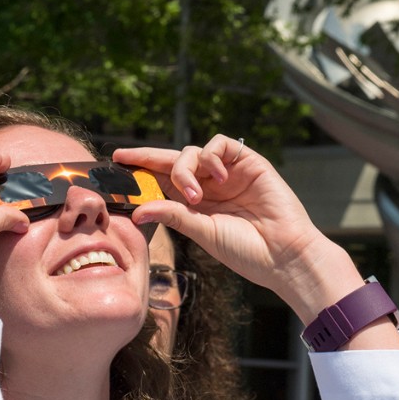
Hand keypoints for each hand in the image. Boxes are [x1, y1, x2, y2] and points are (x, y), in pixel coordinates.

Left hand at [116, 138, 359, 320]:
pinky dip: (211, 156)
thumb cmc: (246, 251)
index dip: (141, 171)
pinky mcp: (248, 162)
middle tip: (126, 160)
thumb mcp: (202, 233)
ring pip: (193, 152)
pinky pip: (221, 145)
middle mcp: (210, 186)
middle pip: (173, 161)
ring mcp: (228, 173)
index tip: (115, 164)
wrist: (283, 254)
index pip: (163, 181)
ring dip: (184, 169)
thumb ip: (173, 215)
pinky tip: (215, 177)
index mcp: (197, 204)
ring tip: (194, 195)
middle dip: (147, 158)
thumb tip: (137, 210)